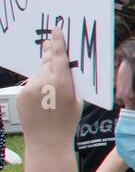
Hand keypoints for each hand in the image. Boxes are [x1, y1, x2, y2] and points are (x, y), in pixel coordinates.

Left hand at [17, 29, 80, 143]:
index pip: (58, 56)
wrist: (47, 141)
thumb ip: (70, 83)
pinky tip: (41, 102)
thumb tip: (65, 69)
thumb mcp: (77, 101)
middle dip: (49, 56)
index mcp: (63, 83)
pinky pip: (30, 86)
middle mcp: (45, 82)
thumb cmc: (67, 122)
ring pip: (38, 75)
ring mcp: (30, 88)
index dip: (58, 42)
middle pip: (47, 62)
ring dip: (44, 78)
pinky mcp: (21, 94)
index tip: (56, 30)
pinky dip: (36, 89)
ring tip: (50, 95)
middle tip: (49, 46)